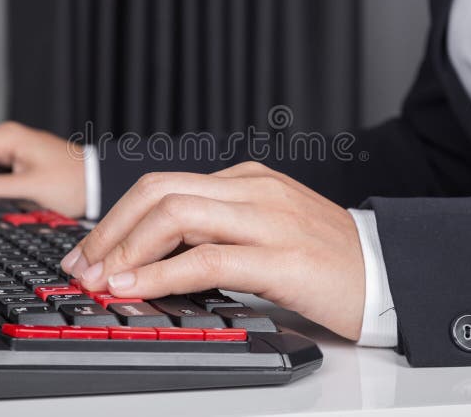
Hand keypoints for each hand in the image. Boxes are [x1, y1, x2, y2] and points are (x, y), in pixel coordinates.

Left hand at [61, 161, 364, 339]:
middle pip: (159, 192)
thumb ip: (217, 231)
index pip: (164, 186)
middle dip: (110, 230)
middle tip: (82, 266)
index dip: (117, 218)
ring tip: (101, 279)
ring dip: (127, 250)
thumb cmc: (324, 260)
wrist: (387, 275)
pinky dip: (162, 274)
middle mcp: (254, 190)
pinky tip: (137, 289)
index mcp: (247, 180)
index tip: (91, 251)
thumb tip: (156, 256)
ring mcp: (269, 219)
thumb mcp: (264, 231)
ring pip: (177, 215)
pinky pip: (208, 258)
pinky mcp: (282, 257)